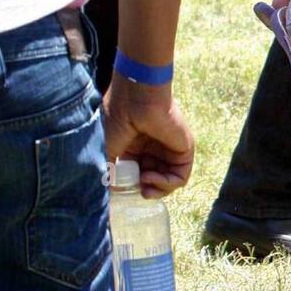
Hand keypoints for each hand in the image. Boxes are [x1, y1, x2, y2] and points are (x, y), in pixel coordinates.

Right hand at [103, 77, 194, 196]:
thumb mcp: (106, 149)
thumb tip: (108, 193)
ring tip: (143, 184)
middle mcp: (153, 147)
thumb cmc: (117, 118)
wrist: (136, 98)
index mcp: (135, 145)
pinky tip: (151, 177)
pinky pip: (180, 177)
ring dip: (156, 190)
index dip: (131, 186)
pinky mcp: (184, 150)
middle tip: (137, 192)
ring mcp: (169, 149)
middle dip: (146, 191)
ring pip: (169, 182)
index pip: (137, 174)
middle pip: (154, 180)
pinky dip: (166, 184)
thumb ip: (109, 172)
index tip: (121, 190)